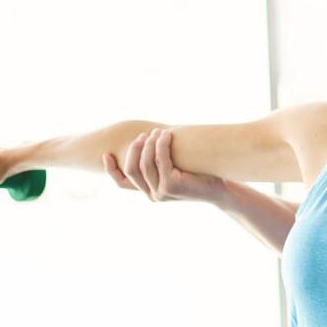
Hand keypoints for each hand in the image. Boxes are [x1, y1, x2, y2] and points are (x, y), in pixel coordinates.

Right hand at [103, 127, 222, 203]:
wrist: (220, 190)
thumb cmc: (198, 176)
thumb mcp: (174, 170)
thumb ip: (159, 163)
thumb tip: (146, 139)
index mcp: (149, 192)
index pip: (122, 184)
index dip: (110, 170)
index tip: (105, 155)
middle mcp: (152, 195)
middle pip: (131, 170)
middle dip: (134, 150)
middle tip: (142, 135)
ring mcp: (161, 193)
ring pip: (145, 164)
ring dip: (149, 145)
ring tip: (157, 132)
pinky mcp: (171, 186)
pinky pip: (160, 161)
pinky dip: (161, 146)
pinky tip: (166, 136)